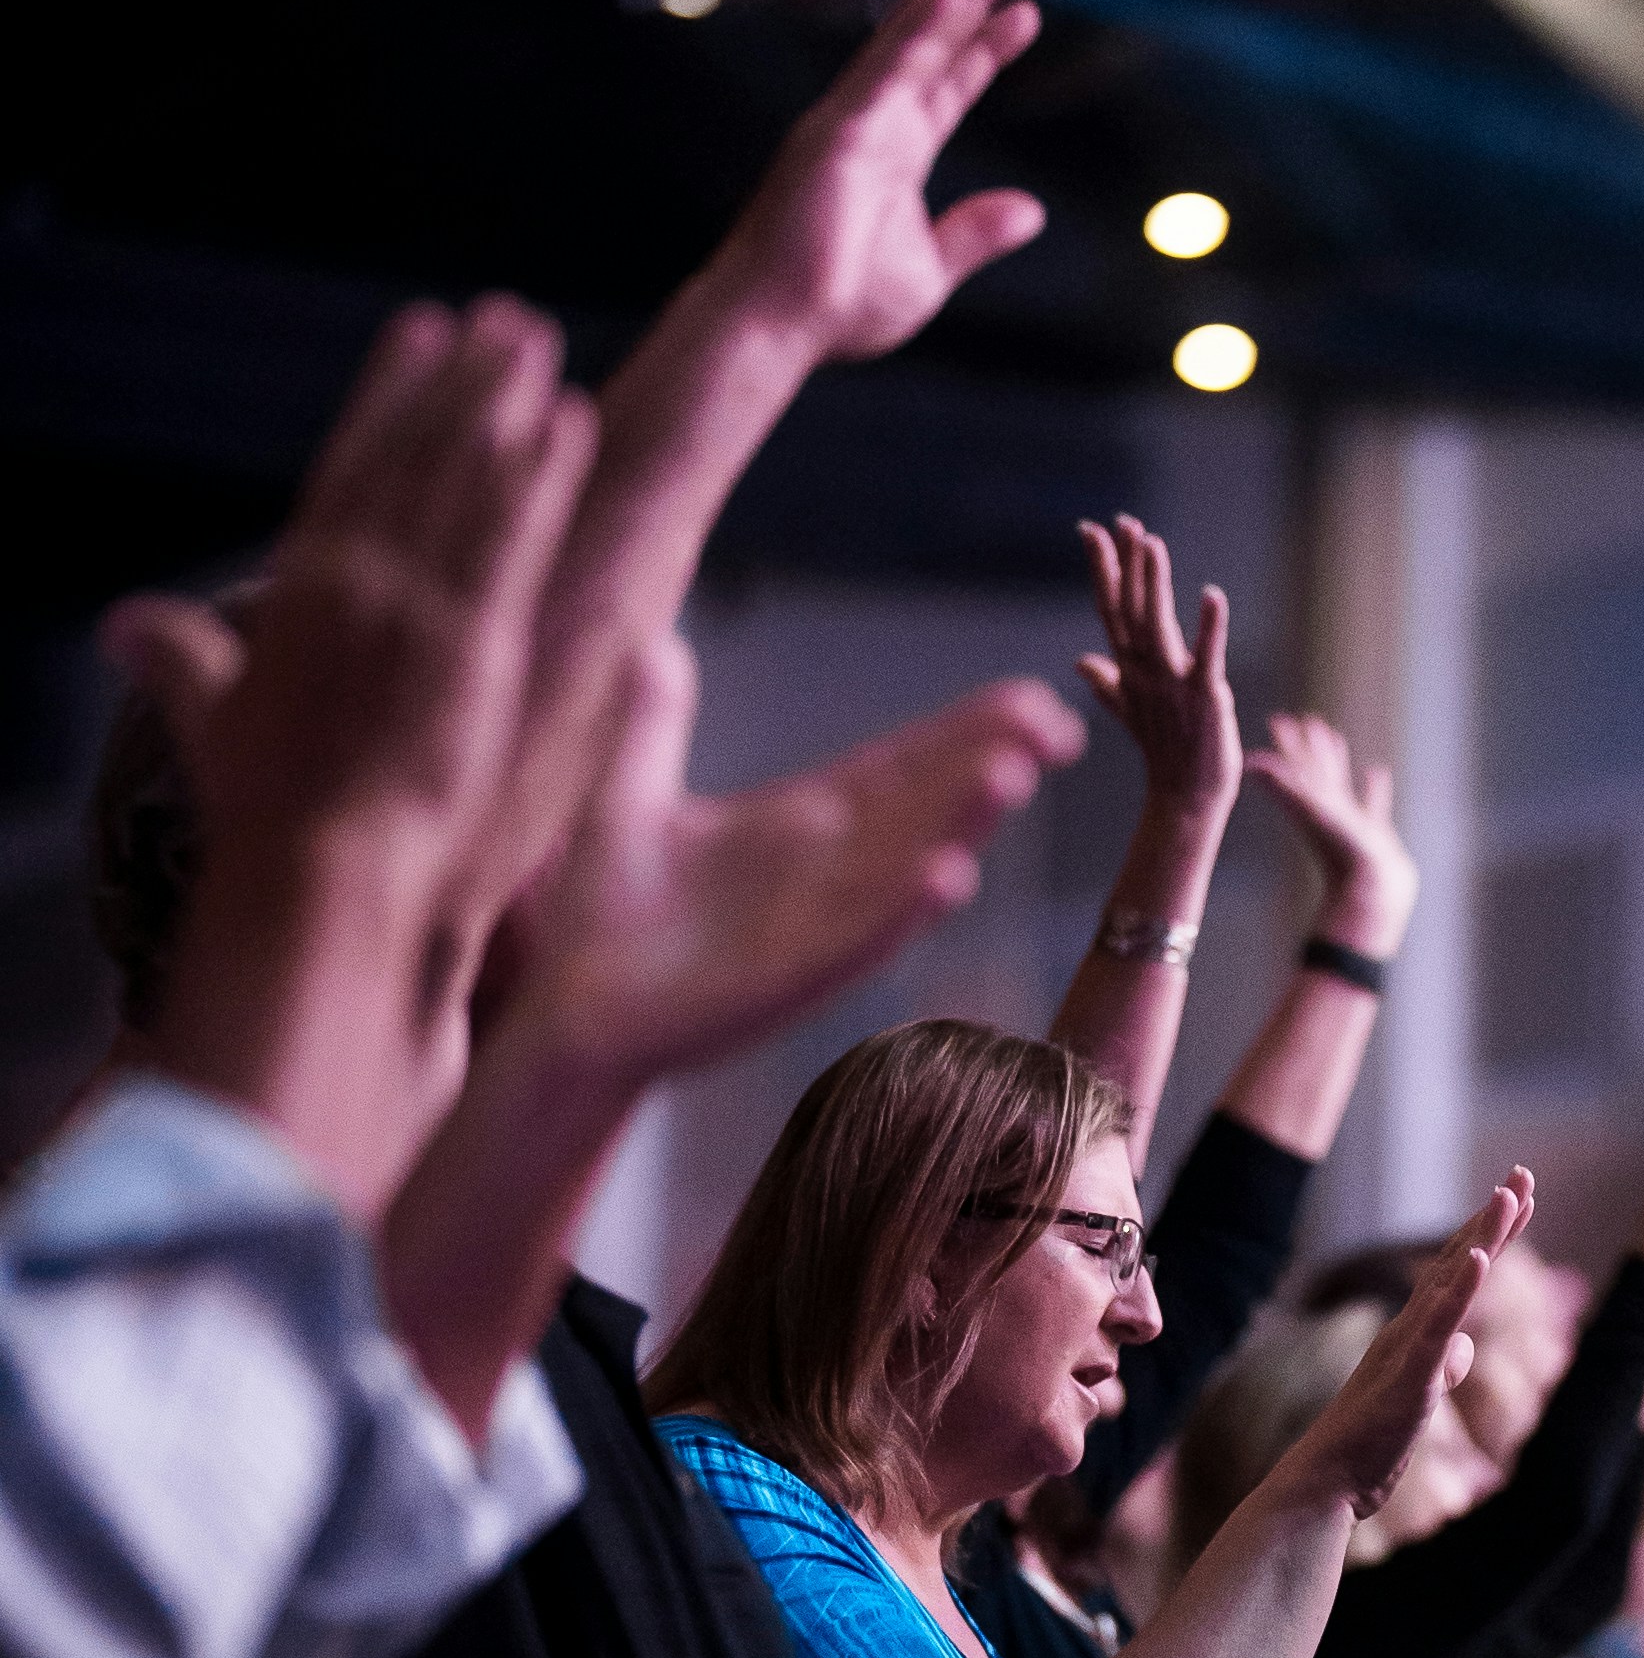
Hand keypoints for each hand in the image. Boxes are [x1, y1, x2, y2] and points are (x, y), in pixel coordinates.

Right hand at [111, 295, 596, 1209]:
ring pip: (461, 483)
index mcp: (298, 597)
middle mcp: (353, 585)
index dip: (386, 397)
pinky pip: (507, 542)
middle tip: (506, 316)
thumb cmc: (268, 828)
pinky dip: (532, 477)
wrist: (316, 887)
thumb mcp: (212, 730)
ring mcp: (413, 609)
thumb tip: (124, 623)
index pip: (347, 469)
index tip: (420, 334)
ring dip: (501, 405)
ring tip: (543, 342)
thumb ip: (182, 665)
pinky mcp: (471, 646)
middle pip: (413, 457)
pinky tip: (564, 423)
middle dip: (458, 382)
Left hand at [498, 641, 1082, 1087]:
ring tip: (1011, 777)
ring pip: (905, 865)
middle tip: (1056, 725)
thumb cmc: (606, 916)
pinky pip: (861, 937)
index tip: (1031, 699)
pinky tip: (949, 876)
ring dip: (958, 825)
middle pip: (924, 804)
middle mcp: (828, 871)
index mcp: (804, 823)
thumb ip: (653, 725)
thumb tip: (654, 645)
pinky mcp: (791, 977)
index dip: (965, 731)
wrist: (573, 1012)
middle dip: (988, 763)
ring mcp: (817, 924)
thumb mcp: (629, 799)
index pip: (902, 764)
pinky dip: (903, 907)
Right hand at [688, 0, 1047, 363]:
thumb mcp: (929, 269)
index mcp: (895, 155)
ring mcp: (856, 122)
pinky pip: (888, 68)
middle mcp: (875, 126)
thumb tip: (1029, 210)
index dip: (985, 48)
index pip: (948, 87)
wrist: (780, 328)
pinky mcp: (842, 131)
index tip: (1024, 12)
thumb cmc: (837, 305)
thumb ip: (974, 233)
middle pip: (934, 46)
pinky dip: (921, 26)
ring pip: (914, 39)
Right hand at [1074, 513, 1239, 825]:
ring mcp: (1173, 684)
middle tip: (1124, 522)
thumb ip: (1107, 683)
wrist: (1186, 797)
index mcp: (1128, 669)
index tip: (1091, 530)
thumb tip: (1081, 663)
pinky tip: (1212, 595)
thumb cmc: (1164, 753)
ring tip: (1152, 545)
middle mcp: (1145, 671)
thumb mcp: (1131, 712)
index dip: (1102, 569)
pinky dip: (1210, 627)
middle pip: (1130, 608)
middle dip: (1126, 564)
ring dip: (1154, 584)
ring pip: (1157, 625)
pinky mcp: (1206, 696)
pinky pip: (1206, 657)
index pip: (1110, 609)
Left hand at [1245, 712, 1418, 955]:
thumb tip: (1248, 762)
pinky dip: (1375, 789)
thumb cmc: (1341, 855)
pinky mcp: (1374, 835)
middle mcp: (1328, 810)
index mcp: (1313, 804)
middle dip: (1309, 745)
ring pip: (1341, 785)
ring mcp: (1351, 822)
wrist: (1371, 895)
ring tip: (1335, 738)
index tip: (1278, 720)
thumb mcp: (1311, 813)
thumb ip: (1283, 785)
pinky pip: (1374, 805)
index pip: (1297, 766)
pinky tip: (1377, 773)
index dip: (1288, 743)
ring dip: (1337, 761)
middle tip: (1306, 720)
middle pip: (1315, 770)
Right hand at [1286, 1173, 1534, 1517]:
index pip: (1457, 1273)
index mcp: (1412, 1335)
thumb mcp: (1418, 1401)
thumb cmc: (1365, 1448)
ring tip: (1508, 1194)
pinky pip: (1438, 1327)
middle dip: (1494, 1217)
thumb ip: (1441, 1368)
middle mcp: (1408, 1330)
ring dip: (1481, 1236)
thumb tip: (1464, 1346)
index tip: (1516, 1197)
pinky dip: (1459, 1290)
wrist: (1323, 1484)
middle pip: (1458, 1261)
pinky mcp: (1410, 1377)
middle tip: (1523, 1173)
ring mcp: (1407, 1350)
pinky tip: (1480, 1258)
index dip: (1489, 1234)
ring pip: (1450, 1282)